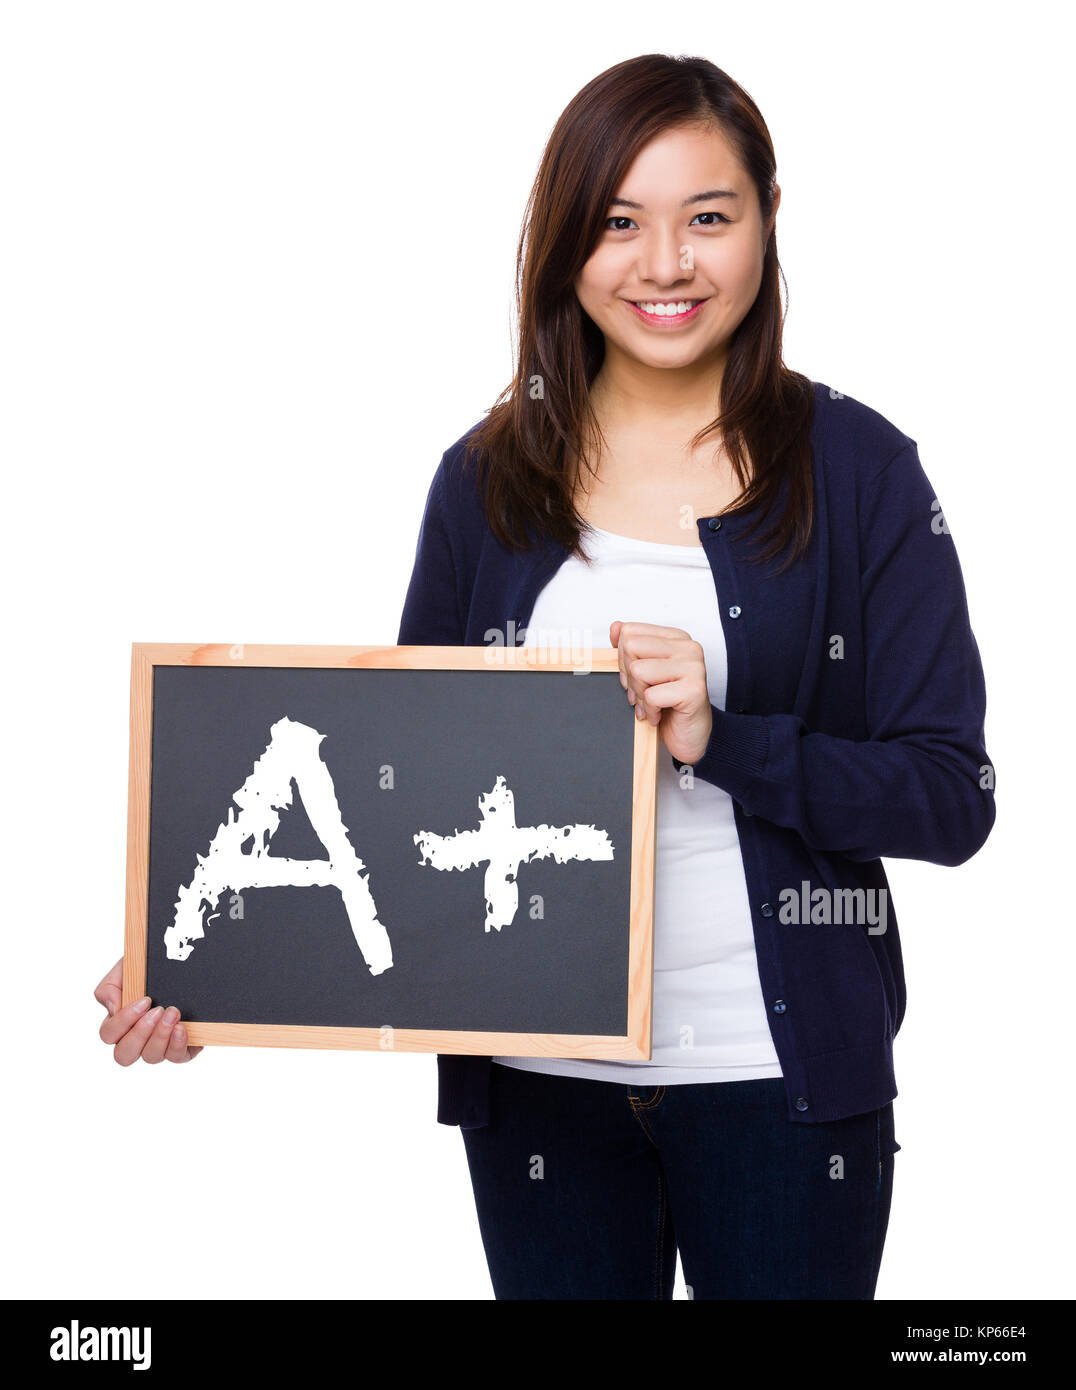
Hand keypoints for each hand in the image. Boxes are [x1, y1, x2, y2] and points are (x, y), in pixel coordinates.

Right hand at [95, 958, 202, 1065]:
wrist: (184, 961)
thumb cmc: (150, 969)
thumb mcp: (126, 968)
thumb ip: (109, 987)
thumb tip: (113, 1009)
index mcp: (120, 1022)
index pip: (109, 1034)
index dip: (124, 1021)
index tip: (145, 1000)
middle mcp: (137, 1039)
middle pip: (124, 1055)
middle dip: (140, 1033)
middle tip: (158, 1010)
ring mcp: (158, 1046)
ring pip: (151, 1057)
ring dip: (161, 1035)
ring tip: (173, 1013)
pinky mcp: (181, 1048)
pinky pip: (177, 1057)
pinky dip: (178, 1044)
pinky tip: (181, 1028)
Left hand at [610, 620, 712, 765]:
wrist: (691, 736)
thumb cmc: (669, 705)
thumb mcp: (643, 673)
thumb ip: (629, 648)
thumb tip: (615, 627)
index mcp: (676, 638)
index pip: (630, 632)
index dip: (623, 659)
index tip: (636, 677)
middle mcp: (688, 648)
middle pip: (631, 647)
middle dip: (629, 677)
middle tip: (643, 693)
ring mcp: (694, 667)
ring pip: (638, 671)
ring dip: (640, 696)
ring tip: (652, 704)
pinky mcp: (694, 689)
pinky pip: (652, 695)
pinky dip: (650, 711)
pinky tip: (660, 714)